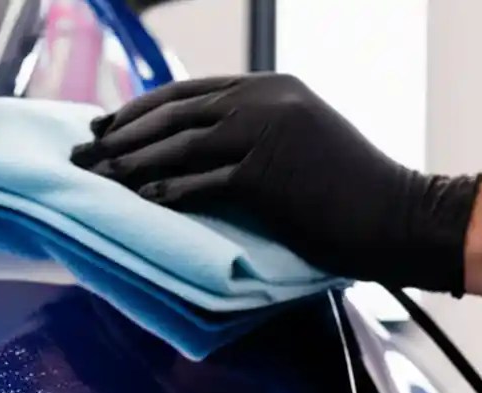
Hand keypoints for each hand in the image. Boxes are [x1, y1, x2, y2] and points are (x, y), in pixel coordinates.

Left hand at [70, 74, 481, 293]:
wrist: (400, 216)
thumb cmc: (350, 190)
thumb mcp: (301, 139)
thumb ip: (253, 131)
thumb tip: (197, 146)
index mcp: (270, 87)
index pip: (186, 92)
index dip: (139, 110)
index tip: (104, 126)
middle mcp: (264, 101)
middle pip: (172, 113)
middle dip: (121, 135)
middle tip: (82, 153)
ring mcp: (264, 135)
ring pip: (178, 145)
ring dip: (130, 164)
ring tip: (96, 179)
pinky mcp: (264, 175)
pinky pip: (200, 182)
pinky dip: (166, 191)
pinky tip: (140, 200)